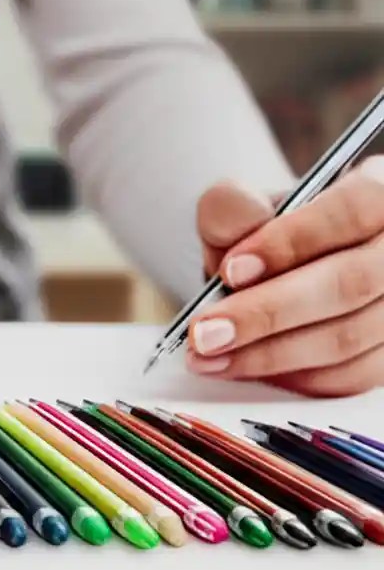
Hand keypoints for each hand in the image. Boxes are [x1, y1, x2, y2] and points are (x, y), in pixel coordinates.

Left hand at [189, 156, 383, 395]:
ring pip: (350, 337)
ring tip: (208, 355)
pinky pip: (350, 376)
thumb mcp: (243, 210)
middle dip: (267, 312)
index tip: (231, 270)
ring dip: (269, 354)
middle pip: (353, 282)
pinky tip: (245, 369)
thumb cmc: (266, 238)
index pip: (356, 207)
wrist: (280, 275)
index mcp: (381, 191)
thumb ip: (234, 208)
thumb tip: (243, 222)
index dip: (295, 239)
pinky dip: (293, 377)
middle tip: (204, 332)